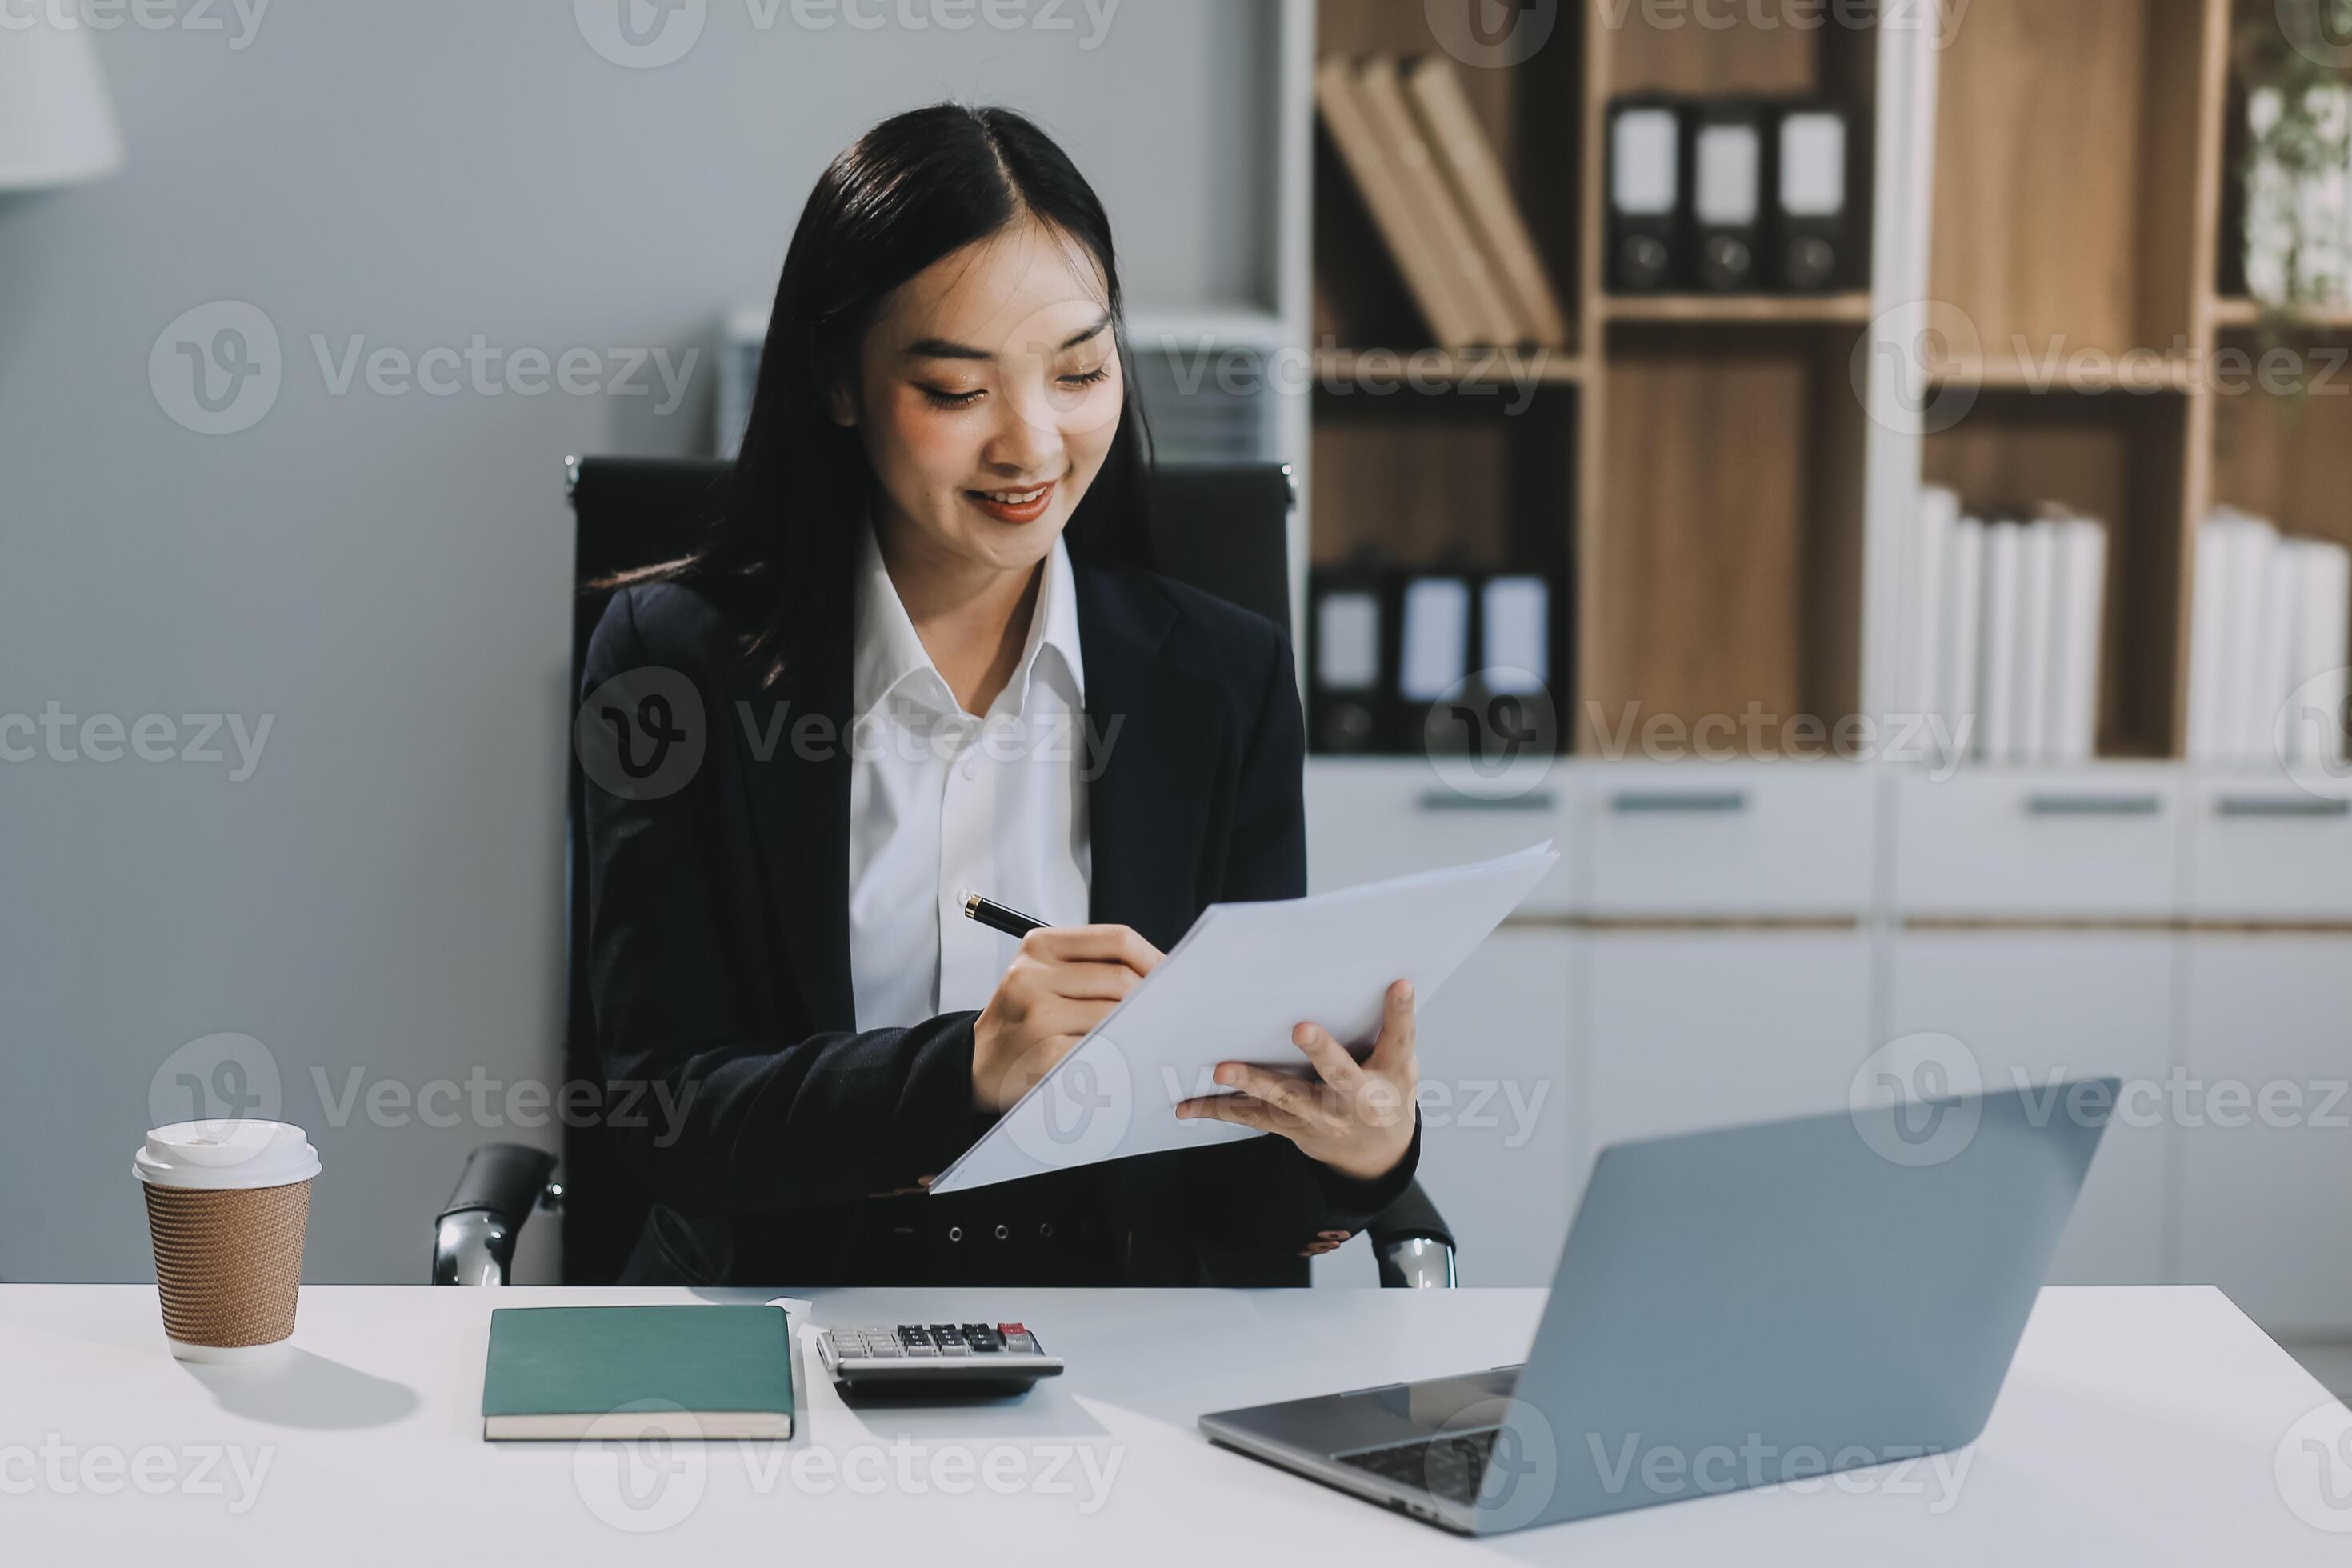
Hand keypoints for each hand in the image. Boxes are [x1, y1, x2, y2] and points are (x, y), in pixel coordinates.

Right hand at [972, 924, 1162, 1112]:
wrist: (977, 1061)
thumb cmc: (1025, 1017)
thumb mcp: (1045, 975)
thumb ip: (1092, 967)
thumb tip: (1162, 973)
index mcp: (1040, 945)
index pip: (1116, 938)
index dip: (1154, 957)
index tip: (1174, 976)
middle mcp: (1032, 974)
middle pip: (1121, 979)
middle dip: (1152, 999)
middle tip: (1169, 1014)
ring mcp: (1036, 1014)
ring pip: (1114, 1014)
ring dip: (1138, 1028)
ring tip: (1148, 1036)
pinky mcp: (1043, 1053)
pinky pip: (1100, 1049)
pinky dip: (1118, 1054)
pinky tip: (1122, 1058)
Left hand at [1176, 978, 1418, 1183]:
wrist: (1376, 1156)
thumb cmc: (1385, 1093)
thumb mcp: (1400, 1064)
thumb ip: (1388, 1030)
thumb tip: (1372, 978)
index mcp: (1391, 1075)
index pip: (1400, 1039)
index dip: (1400, 1012)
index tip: (1399, 984)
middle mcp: (1357, 1099)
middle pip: (1340, 1072)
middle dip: (1321, 1051)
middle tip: (1302, 1029)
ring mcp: (1323, 1117)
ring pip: (1287, 1097)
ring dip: (1254, 1082)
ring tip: (1224, 1070)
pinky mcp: (1293, 1128)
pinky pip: (1253, 1117)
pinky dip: (1218, 1109)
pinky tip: (1187, 1104)